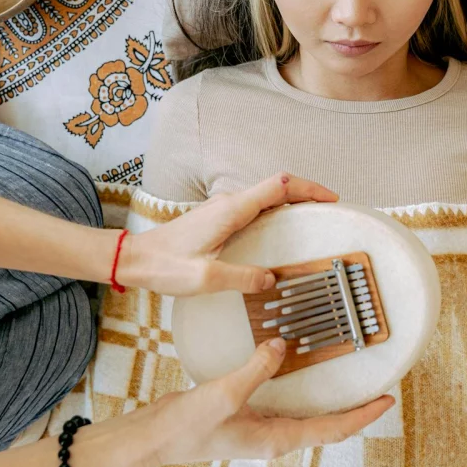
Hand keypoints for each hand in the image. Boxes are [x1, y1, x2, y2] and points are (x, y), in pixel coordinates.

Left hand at [117, 173, 337, 295]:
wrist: (135, 259)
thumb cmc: (165, 266)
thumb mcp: (206, 278)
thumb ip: (242, 278)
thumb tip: (272, 279)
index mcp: (231, 210)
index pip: (279, 186)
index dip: (308, 188)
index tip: (331, 199)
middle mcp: (229, 203)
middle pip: (277, 187)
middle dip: (307, 193)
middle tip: (331, 210)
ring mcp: (223, 209)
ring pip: (266, 196)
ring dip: (292, 201)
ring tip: (313, 218)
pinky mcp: (218, 218)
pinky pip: (255, 207)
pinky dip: (276, 211)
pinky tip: (282, 229)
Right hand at [138, 338, 394, 466]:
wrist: (155, 437)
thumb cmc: (188, 427)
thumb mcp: (226, 394)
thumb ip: (257, 368)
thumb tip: (281, 346)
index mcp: (276, 439)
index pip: (332, 429)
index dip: (362, 415)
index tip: (387, 401)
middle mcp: (274, 436)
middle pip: (327, 425)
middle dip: (354, 410)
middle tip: (378, 391)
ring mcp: (262, 428)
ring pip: (308, 415)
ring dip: (330, 401)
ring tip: (350, 382)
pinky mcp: (248, 416)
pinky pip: (285, 403)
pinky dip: (300, 389)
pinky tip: (299, 372)